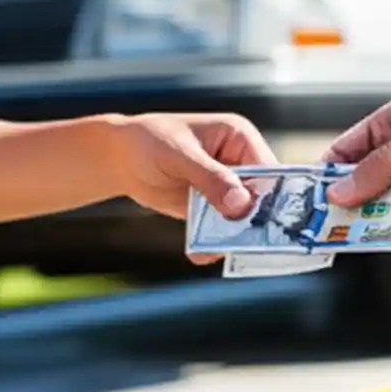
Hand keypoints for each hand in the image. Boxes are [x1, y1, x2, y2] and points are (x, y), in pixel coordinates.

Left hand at [109, 112, 278, 261]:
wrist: (120, 158)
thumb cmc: (150, 141)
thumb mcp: (180, 156)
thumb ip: (210, 179)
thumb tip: (240, 204)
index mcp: (240, 138)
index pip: (268, 170)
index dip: (270, 196)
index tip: (267, 222)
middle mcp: (239, 163)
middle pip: (259, 198)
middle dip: (253, 221)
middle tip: (247, 244)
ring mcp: (226, 188)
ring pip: (241, 218)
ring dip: (233, 236)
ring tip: (219, 251)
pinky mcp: (210, 207)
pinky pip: (220, 229)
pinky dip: (213, 243)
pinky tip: (202, 254)